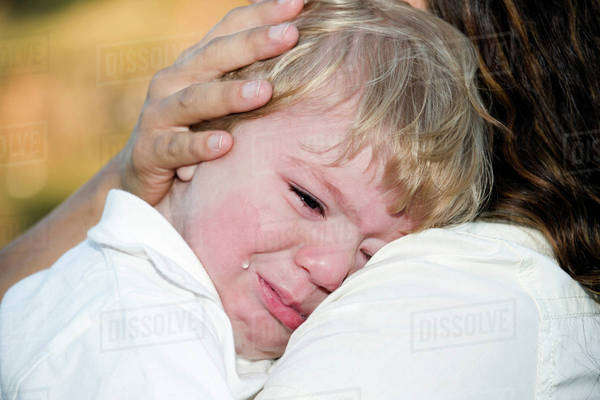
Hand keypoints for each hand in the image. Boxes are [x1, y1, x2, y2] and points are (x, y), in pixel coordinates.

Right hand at [117, 0, 301, 204]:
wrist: (138, 174)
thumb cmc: (189, 131)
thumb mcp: (215, 100)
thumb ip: (243, 77)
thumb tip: (290, 44)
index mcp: (192, 65)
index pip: (227, 31)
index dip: (260, 15)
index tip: (297, 2)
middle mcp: (172, 83)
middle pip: (213, 57)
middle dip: (253, 43)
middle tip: (290, 34)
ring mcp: (158, 116)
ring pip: (194, 101)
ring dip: (229, 95)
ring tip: (265, 92)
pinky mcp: (150, 152)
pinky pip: (175, 149)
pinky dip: (199, 146)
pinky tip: (225, 144)